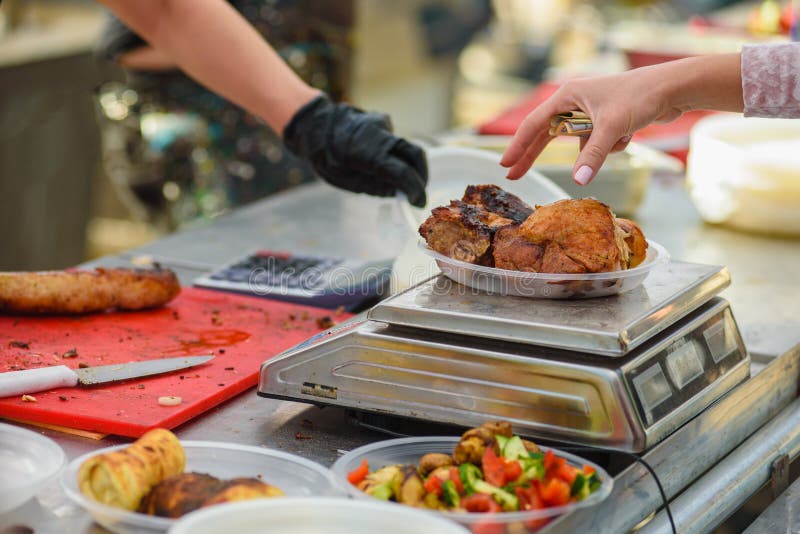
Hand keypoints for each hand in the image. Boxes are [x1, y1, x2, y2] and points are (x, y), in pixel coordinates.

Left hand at [283, 95, 427, 206]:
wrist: (314, 125)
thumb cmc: (326, 158)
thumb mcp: (349, 182)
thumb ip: (377, 187)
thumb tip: (399, 191)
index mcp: (369, 154)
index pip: (403, 173)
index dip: (415, 190)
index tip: (418, 203)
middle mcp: (381, 136)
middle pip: (415, 154)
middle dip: (422, 174)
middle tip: (419, 191)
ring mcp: (383, 125)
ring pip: (405, 147)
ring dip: (407, 163)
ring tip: (398, 178)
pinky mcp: (382, 120)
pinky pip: (393, 140)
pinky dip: (394, 153)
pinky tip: (380, 159)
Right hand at [500, 65, 688, 184]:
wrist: (673, 88)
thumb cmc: (639, 97)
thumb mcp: (611, 128)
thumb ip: (592, 156)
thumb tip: (577, 182)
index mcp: (567, 96)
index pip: (534, 124)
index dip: (518, 146)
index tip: (505, 164)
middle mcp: (575, 102)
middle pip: (547, 136)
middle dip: (535, 156)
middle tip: (514, 176)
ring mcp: (590, 113)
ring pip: (582, 144)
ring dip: (600, 149)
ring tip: (621, 135)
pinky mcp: (605, 121)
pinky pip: (599, 144)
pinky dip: (613, 145)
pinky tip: (630, 133)